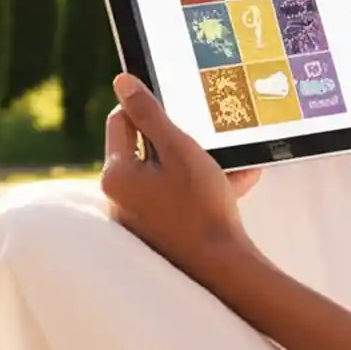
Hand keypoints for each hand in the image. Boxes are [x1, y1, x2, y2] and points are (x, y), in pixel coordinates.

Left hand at [101, 74, 261, 272]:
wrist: (223, 268)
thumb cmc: (201, 207)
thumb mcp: (179, 150)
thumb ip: (149, 114)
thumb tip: (121, 81)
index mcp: (116, 175)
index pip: (120, 121)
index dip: (147, 108)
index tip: (176, 109)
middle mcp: (117, 198)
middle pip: (143, 149)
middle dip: (179, 140)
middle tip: (207, 139)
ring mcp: (135, 218)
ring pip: (164, 175)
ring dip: (195, 165)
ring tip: (231, 164)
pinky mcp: (154, 233)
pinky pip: (173, 200)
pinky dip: (198, 190)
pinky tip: (233, 183)